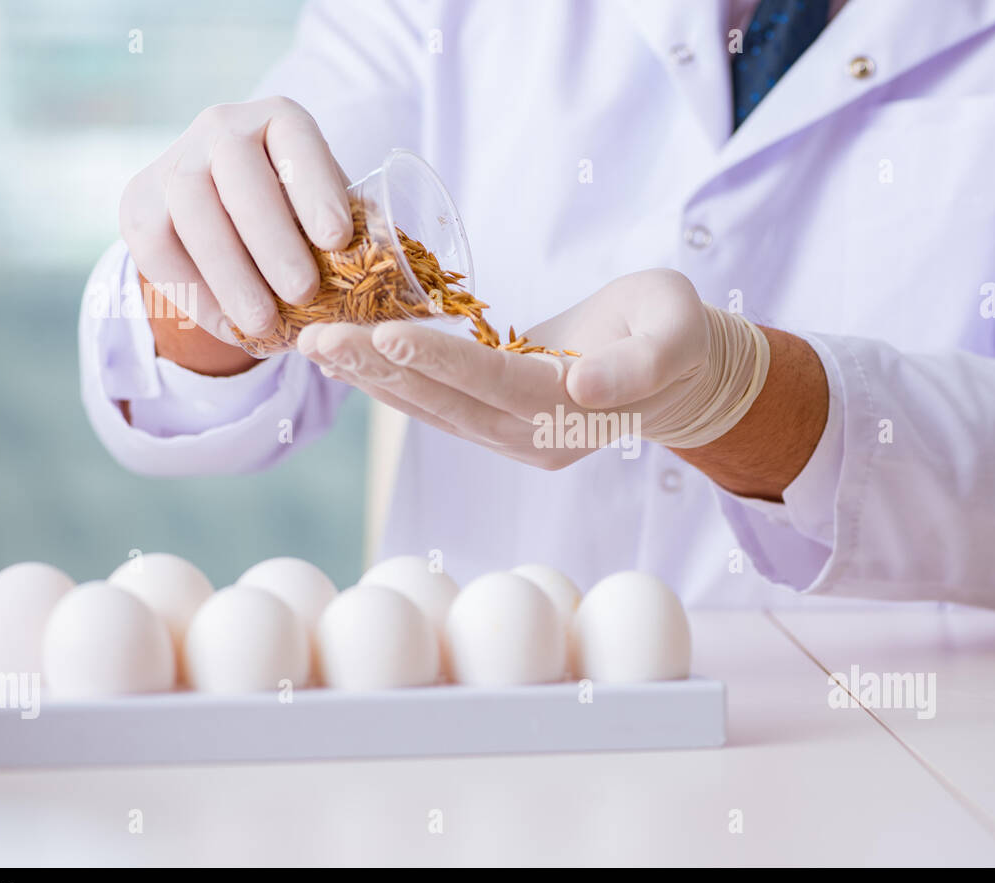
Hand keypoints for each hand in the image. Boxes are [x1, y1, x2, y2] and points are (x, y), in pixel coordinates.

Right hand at [119, 96, 351, 357]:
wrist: (230, 222)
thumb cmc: (302, 220)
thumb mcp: (331, 213)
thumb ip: (354, 235)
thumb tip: (397, 289)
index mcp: (281, 120)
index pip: (296, 139)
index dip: (315, 188)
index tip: (337, 240)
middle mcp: (222, 127)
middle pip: (238, 174)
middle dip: (272, 239)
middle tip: (302, 294)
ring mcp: (175, 161)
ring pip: (192, 208)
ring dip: (230, 272)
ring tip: (263, 323)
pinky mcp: (139, 204)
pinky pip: (158, 248)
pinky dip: (195, 293)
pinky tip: (228, 327)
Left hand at [296, 269, 769, 468]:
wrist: (680, 374)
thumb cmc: (680, 336)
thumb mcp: (676, 333)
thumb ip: (637, 363)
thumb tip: (585, 387)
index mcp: (571, 413)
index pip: (495, 384)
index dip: (441, 361)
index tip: (385, 333)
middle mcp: (532, 437)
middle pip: (446, 402)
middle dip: (379, 369)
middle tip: (316, 337)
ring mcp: (511, 437)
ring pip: (430, 408)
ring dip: (371, 378)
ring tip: (314, 344)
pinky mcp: (497, 422)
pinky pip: (436, 403)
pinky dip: (390, 380)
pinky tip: (350, 357)